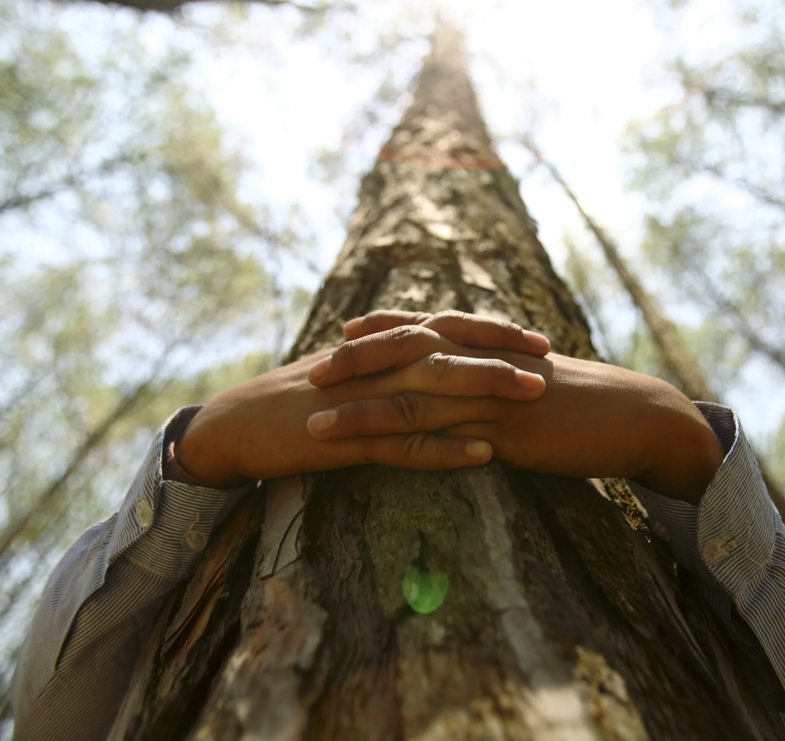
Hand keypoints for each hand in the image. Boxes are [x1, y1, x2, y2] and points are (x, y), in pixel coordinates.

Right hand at [175, 313, 551, 487]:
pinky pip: (404, 443)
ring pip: (434, 387)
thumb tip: (424, 365)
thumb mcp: (344, 377)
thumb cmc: (290, 404)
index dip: (490, 331)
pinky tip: (483, 454)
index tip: (535, 337)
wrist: (234, 426)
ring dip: (487, 390)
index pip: (443, 330)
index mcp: (376, 350)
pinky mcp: (348, 438)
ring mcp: (364, 400)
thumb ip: (384, 368)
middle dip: (501, 351)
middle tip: (550, 357)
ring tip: (534, 394)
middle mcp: (375, 365)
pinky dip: (445, 448)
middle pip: (448, 349)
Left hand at [309, 311, 724, 502]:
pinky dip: (401, 448)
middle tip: (310, 372)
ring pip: (412, 399)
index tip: (343, 333)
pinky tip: (371, 459)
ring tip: (315, 426)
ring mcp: (490, 395)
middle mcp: (482, 362)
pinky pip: (441, 440)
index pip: (425, 329)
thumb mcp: (538, 378)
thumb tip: (476, 382)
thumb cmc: (590, 401)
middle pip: (406, 356)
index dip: (382, 330)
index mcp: (490, 346)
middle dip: (355, 364)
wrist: (636, 416)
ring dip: (359, 412)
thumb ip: (501, 375)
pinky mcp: (503, 431)